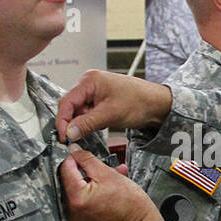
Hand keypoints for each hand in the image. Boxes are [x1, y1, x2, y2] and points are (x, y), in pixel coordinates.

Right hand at [55, 70, 173, 142]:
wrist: (157, 104)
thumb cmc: (140, 101)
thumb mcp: (111, 114)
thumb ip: (87, 123)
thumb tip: (69, 133)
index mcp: (90, 81)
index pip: (66, 102)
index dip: (62, 121)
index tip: (63, 137)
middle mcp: (89, 84)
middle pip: (70, 106)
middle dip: (70, 123)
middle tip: (71, 140)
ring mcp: (94, 92)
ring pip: (78, 111)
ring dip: (79, 124)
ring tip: (86, 134)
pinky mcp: (100, 101)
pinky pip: (86, 113)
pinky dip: (87, 123)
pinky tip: (92, 129)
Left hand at [60, 148, 161, 220]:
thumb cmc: (131, 204)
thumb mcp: (108, 174)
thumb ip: (87, 160)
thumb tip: (74, 150)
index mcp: (76, 199)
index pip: (65, 170)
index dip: (75, 158)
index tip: (84, 155)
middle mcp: (72, 212)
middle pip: (71, 181)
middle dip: (86, 170)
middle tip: (100, 166)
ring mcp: (77, 219)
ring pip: (78, 190)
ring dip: (92, 180)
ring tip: (110, 174)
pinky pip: (83, 201)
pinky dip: (93, 192)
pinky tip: (107, 186)